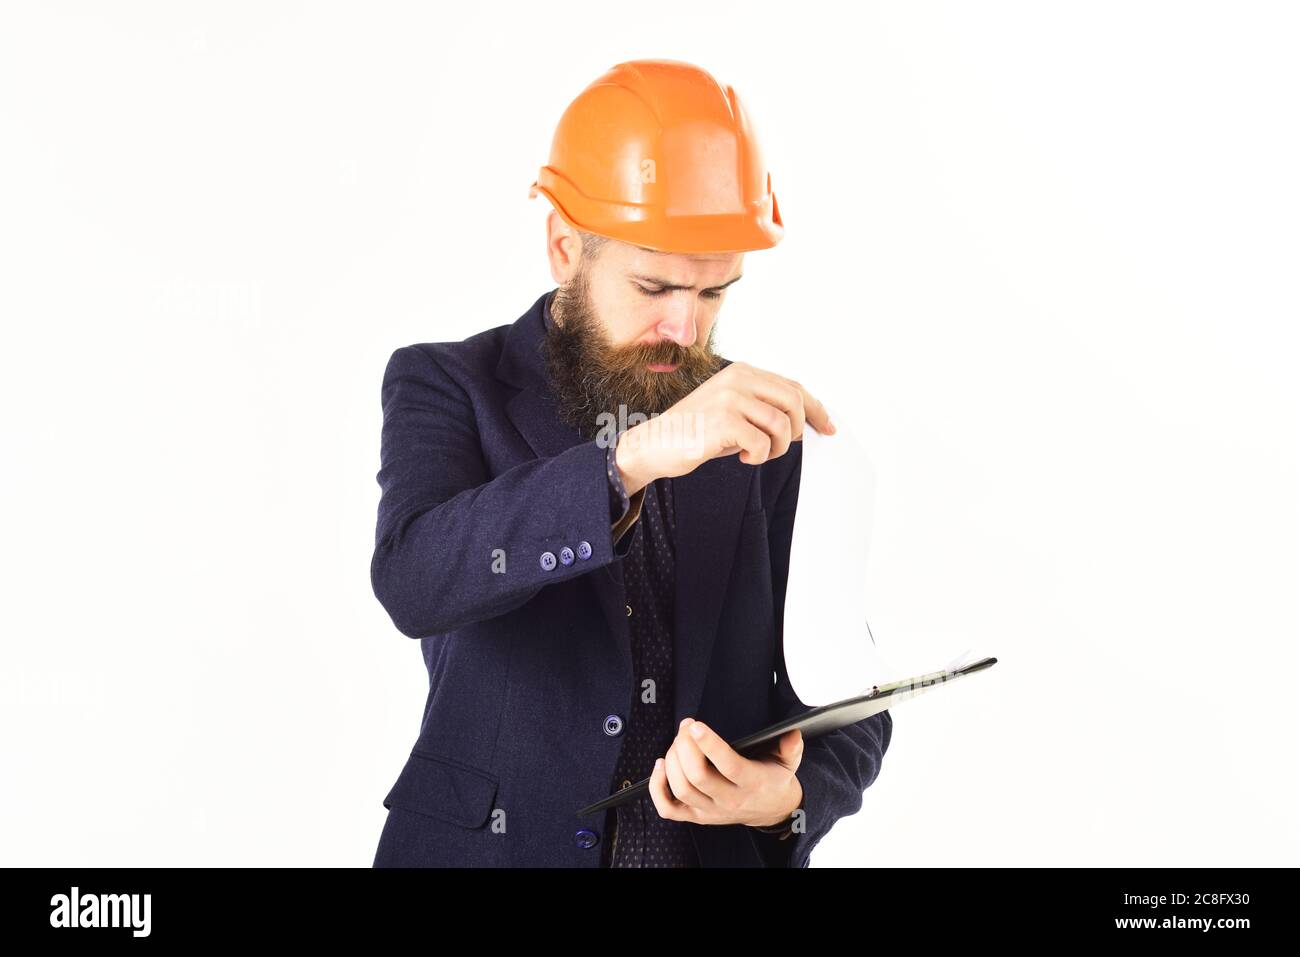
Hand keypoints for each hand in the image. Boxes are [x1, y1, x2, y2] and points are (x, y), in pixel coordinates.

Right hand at [614, 361, 835, 494]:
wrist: (656, 444)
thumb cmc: (698, 432)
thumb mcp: (735, 413)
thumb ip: (764, 409)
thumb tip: (804, 423)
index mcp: (743, 372)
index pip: (793, 386)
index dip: (816, 409)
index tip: (828, 429)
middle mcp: (738, 378)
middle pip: (794, 402)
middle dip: (797, 430)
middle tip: (779, 447)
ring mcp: (730, 397)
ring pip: (782, 424)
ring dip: (777, 448)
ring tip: (758, 454)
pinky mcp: (723, 420)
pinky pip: (763, 443)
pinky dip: (760, 457)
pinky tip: (745, 458)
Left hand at [647, 717, 804, 827]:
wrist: (771, 810)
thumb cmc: (774, 778)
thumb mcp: (788, 762)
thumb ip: (791, 747)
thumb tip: (792, 733)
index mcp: (753, 784)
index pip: (729, 766)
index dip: (710, 745)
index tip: (695, 726)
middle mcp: (730, 800)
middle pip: (698, 777)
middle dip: (684, 747)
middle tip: (686, 726)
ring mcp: (711, 811)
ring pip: (681, 789)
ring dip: (672, 760)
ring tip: (678, 740)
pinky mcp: (697, 816)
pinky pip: (668, 808)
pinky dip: (657, 787)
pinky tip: (661, 765)